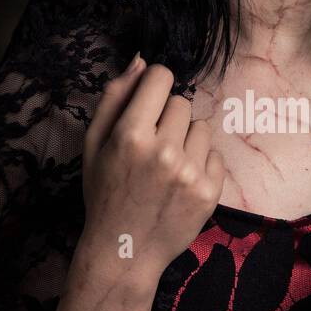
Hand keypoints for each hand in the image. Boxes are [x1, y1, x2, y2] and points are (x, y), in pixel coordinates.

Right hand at [79, 54, 224, 290]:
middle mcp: (163, 151)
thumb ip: (115, 97)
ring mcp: (190, 173)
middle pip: (182, 102)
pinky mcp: (210, 192)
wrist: (124, 250)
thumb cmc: (105, 193)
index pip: (161, 78)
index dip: (154, 86)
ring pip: (202, 127)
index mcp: (131, 135)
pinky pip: (216, 155)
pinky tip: (180, 182)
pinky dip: (201, 165)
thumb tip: (142, 60)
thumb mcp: (94, 143)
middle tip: (152, 146)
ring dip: (187, 140)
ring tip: (167, 166)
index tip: (149, 104)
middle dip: (167, 118)